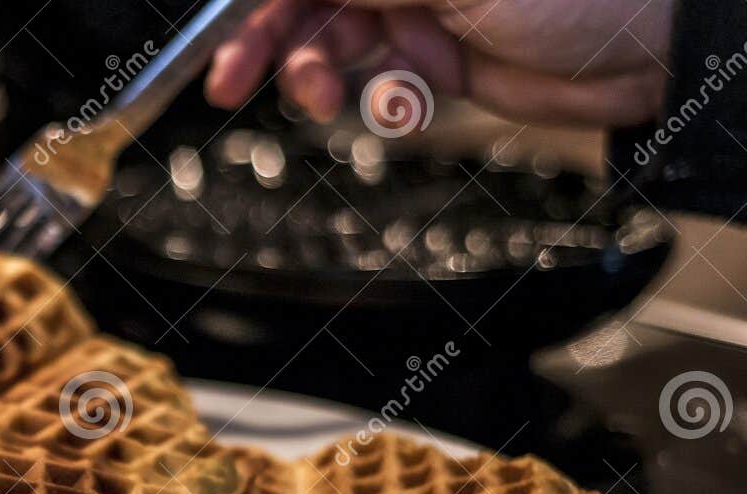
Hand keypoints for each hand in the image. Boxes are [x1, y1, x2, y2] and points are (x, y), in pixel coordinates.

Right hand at [204, 0, 672, 128]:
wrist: (650, 49)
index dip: (260, 3)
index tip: (223, 31)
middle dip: (269, 39)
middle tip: (230, 80)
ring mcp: (421, 9)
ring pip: (335, 45)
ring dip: (315, 79)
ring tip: (321, 102)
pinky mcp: (439, 61)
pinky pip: (380, 84)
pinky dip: (378, 100)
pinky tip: (399, 102)